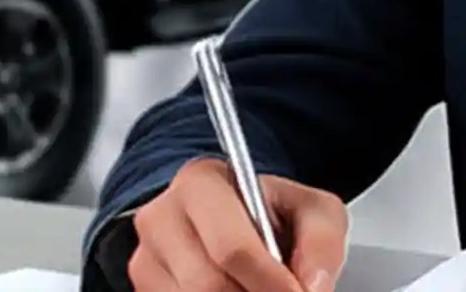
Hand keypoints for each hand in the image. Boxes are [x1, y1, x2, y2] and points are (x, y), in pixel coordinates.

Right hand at [128, 157, 348, 290]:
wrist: (234, 218)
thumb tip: (313, 286)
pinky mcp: (144, 286)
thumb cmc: (267, 212)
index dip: (270, 283)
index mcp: (201, 184)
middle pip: (208, 285)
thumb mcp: (311, 210)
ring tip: (258, 287)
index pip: (232, 248)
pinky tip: (235, 290)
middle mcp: (163, 217)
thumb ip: (321, 241)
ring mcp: (146, 257)